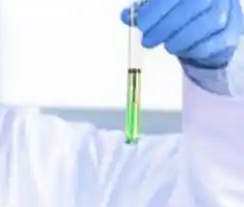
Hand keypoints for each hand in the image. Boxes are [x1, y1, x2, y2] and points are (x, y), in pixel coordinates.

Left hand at [122, 0, 241, 68]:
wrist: (211, 28)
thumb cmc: (183, 15)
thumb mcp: (162, 8)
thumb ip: (145, 11)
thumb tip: (127, 15)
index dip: (157, 9)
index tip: (141, 23)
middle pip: (194, 4)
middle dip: (166, 25)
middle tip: (148, 40)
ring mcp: (226, 10)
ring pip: (207, 23)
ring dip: (180, 39)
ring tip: (167, 45)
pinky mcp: (231, 32)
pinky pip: (214, 42)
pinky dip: (194, 49)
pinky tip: (182, 49)